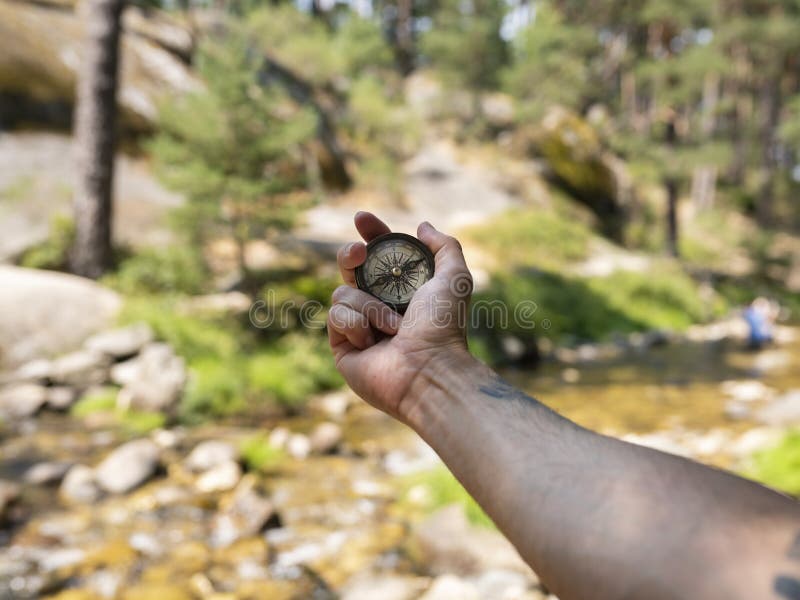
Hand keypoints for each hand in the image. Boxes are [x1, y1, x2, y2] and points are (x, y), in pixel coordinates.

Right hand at [327, 211, 473, 421]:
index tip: (362, 218)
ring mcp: (359, 326)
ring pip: (343, 292)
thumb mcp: (455, 278)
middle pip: (351, 268)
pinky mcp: (343, 345)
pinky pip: (336, 315)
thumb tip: (422, 226)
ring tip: (393, 328)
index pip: (381, 256)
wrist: (428, 370)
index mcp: (404, 290)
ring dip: (370, 306)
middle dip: (350, 255)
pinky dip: (357, 324)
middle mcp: (379, 306)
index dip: (371, 235)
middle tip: (358, 253)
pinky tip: (373, 343)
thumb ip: (444, 246)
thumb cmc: (443, 326)